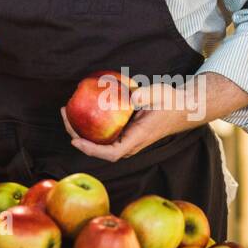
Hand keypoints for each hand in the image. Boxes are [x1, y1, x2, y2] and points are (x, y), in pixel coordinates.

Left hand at [61, 83, 199, 161]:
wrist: (183, 108)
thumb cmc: (171, 101)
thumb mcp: (160, 94)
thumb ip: (146, 95)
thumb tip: (131, 96)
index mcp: (137, 139)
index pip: (112, 153)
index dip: (91, 150)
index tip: (75, 140)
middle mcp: (129, 144)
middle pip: (99, 149)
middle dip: (78, 136)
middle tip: (64, 115)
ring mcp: (127, 140)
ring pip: (99, 143)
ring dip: (80, 131)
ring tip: (67, 112)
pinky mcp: (125, 133)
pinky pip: (104, 134)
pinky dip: (90, 126)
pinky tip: (80, 110)